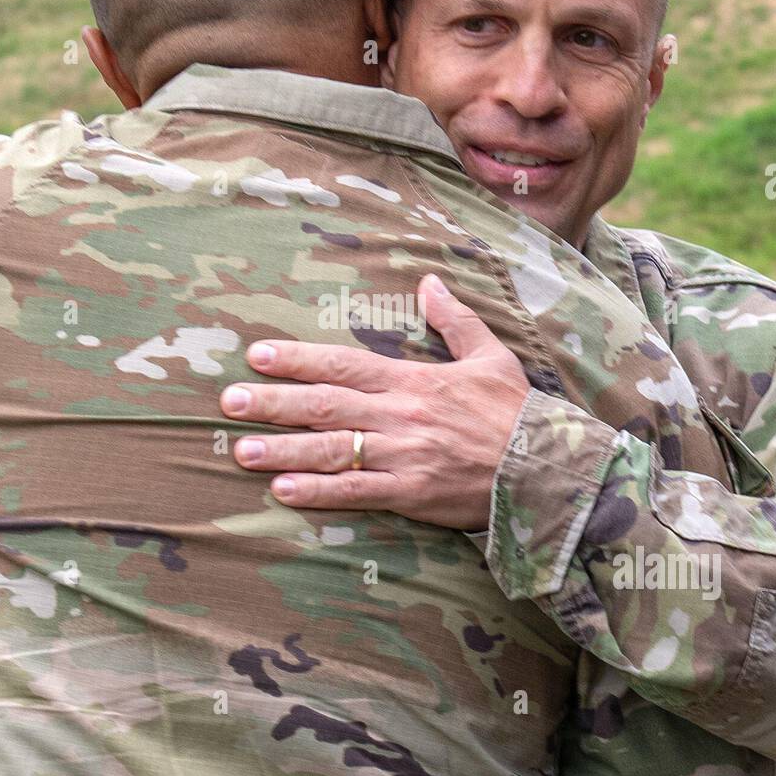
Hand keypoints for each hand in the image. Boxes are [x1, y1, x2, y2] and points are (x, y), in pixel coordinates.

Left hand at [219, 274, 530, 529]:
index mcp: (413, 380)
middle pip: (324, 405)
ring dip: (283, 450)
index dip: (297, 359)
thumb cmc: (517, 414)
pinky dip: (319, 492)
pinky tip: (284, 492)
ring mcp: (403, 455)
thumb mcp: (492, 356)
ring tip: (240, 450)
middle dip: (273, 403)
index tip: (257, 355)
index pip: (343, 364)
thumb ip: (455, 320)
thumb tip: (428, 282)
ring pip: (331, 449)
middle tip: (228, 402)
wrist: (547, 469)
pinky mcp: (411, 493)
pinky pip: (357, 492)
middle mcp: (400, 415)